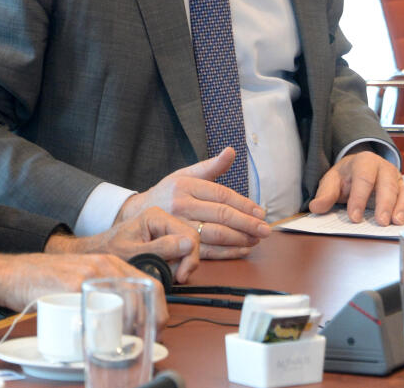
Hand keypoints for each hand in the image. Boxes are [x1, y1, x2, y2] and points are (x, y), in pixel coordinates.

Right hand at [0, 251, 169, 329]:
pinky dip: (105, 332)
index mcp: (111, 263)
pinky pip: (98, 313)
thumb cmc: (48, 279)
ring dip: (131, 331)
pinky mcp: (73, 287)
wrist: (15, 273)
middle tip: (144, 342)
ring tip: (125, 345)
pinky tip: (102, 340)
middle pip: (146, 297)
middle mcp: (104, 266)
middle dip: (151, 324)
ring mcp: (89, 276)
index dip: (161, 311)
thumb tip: (130, 318)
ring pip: (127, 306)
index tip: (158, 329)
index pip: (153, 285)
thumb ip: (106, 289)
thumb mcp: (84, 276)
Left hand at [49, 206, 200, 283]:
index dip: (190, 257)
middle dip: (185, 262)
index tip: (182, 275)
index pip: (189, 234)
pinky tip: (164, 269)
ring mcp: (165, 228)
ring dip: (180, 264)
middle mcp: (163, 219)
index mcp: (156, 216)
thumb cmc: (111, 250)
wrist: (98, 253)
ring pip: (188, 248)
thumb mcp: (133, 252)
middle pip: (191, 240)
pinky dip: (176, 264)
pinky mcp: (164, 239)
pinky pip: (180, 252)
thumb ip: (161, 248)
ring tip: (164, 272)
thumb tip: (188, 244)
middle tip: (174, 276)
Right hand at [116, 148, 270, 259]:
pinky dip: (227, 252)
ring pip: (215, 234)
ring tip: (256, 240)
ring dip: (239, 239)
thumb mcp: (185, 174)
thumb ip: (211, 166)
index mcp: (185, 185)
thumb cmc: (167, 193)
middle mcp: (181, 205)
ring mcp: (178, 226)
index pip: (221, 194)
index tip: (261, 212)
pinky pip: (206, 250)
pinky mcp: (177, 244)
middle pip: (221, 215)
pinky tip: (241, 250)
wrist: (138, 214)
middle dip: (247, 224)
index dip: (244, 204)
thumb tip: (231, 151)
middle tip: (265, 230)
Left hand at [308, 151, 403, 224]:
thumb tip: (316, 207)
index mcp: (364, 162)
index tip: (354, 217)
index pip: (363, 179)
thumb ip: (325, 194)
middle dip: (385, 204)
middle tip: (381, 222)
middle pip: (388, 184)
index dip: (359, 198)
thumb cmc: (346, 177)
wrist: (359, 169)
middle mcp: (385, 169)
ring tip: (397, 222)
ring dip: (403, 207)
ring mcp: (398, 180)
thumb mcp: (332, 182)